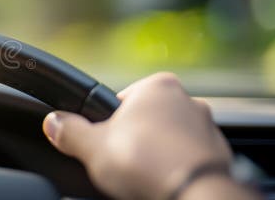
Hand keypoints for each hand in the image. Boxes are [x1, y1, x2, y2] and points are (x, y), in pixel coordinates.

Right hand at [42, 72, 238, 199]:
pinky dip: (175, 170)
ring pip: (170, 141)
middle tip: (121, 162)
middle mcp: (188, 100)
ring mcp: (208, 129)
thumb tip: (53, 123)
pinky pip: (188, 161)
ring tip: (143, 177)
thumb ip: (69, 131)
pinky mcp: (221, 156)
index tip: (103, 143)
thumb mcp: (92, 146)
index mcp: (157, 86)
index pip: (123, 100)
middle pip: (148, 120)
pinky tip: (162, 184)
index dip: (108, 124)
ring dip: (157, 156)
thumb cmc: (146, 162)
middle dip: (135, 139)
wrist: (194, 193)